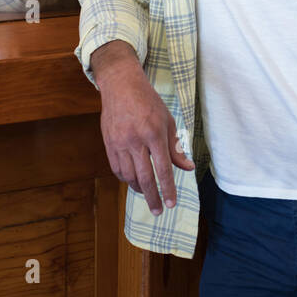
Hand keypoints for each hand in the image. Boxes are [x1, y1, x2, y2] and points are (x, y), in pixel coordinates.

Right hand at [94, 45, 194, 215]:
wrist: (121, 85)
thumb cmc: (148, 102)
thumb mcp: (167, 121)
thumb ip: (176, 148)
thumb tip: (188, 168)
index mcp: (154, 133)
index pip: (163, 169)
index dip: (168, 189)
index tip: (171, 204)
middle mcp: (135, 140)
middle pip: (144, 178)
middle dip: (153, 197)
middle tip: (158, 211)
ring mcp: (119, 142)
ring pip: (129, 176)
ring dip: (139, 189)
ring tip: (148, 194)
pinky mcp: (108, 143)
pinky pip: (117, 168)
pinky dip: (126, 179)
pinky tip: (133, 182)